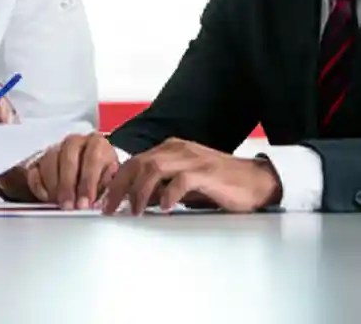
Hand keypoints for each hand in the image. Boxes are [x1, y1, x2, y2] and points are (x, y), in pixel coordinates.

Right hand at [25, 132, 118, 208]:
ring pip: (49, 161)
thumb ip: (108, 186)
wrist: (90, 172)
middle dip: (68, 185)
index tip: (86, 203)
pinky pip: (34, 170)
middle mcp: (75, 142)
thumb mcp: (112, 180)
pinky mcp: (39, 159)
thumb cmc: (102, 175)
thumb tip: (104, 198)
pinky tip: (46, 197)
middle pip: (68, 158)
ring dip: (54, 186)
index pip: (92, 158)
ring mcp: (55, 149)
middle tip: (69, 206)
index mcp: (96, 143)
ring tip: (59, 204)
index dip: (88, 181)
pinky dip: (38, 185)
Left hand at [101, 139, 281, 215]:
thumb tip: (137, 201)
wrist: (255, 181)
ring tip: (135, 212)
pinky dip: (169, 195)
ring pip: (154, 168)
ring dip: (140, 192)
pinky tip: (166, 209)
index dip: (116, 181)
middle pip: (138, 164)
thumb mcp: (184, 183)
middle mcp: (177, 149)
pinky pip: (180, 180)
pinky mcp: (206, 172)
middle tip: (109, 209)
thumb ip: (162, 186)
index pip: (134, 162)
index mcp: (170, 149)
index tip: (105, 201)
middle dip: (120, 187)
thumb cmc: (219, 184)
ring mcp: (191, 159)